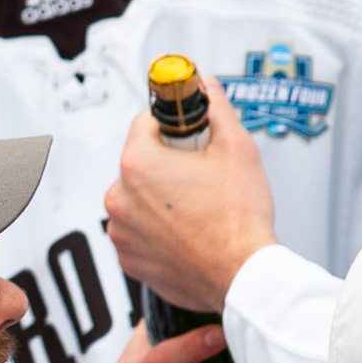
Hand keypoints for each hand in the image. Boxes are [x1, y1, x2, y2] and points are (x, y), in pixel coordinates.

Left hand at [105, 75, 276, 309]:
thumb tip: (207, 88)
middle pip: (142, 162)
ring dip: (162, 197)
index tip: (190, 132)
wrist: (242, 274)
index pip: (146, 122)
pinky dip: (158, 229)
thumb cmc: (238, 218)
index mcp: (138, 163)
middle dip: (170, 163)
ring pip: (139, 198)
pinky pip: (139, 231)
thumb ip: (216, 109)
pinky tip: (190, 231)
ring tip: (200, 208)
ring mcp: (120, 231)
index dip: (175, 124)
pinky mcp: (128, 259)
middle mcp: (119, 197)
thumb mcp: (238, 148)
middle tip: (204, 175)